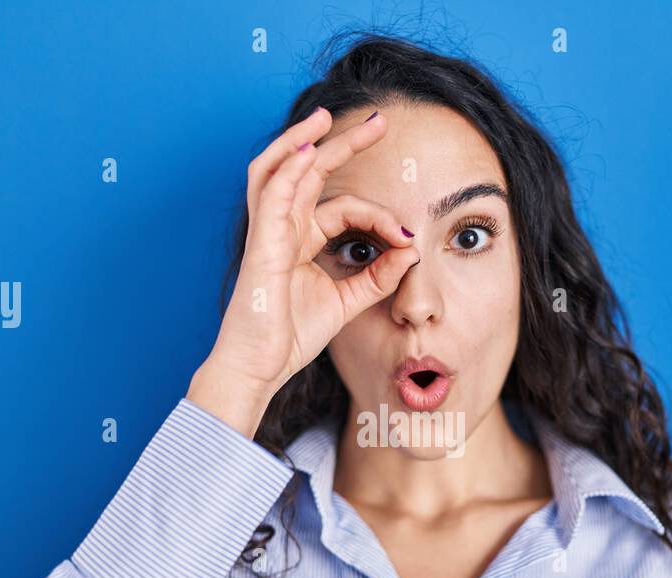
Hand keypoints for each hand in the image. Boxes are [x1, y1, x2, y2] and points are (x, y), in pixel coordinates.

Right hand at [188, 107, 418, 435]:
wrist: (259, 366)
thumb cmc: (290, 337)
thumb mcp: (347, 302)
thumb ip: (378, 277)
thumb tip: (411, 252)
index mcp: (300, 241)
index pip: (343, 208)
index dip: (379, 216)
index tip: (406, 237)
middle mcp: (282, 229)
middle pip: (311, 172)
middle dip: (343, 144)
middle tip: (379, 122)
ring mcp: (268, 233)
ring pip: (280, 169)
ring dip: (302, 139)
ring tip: (327, 117)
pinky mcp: (260, 243)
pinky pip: (271, 194)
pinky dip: (288, 167)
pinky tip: (309, 150)